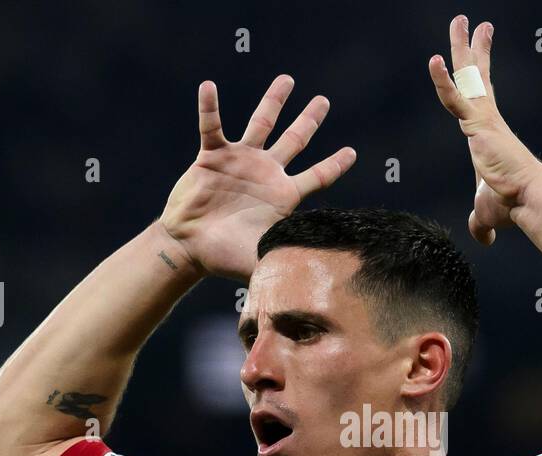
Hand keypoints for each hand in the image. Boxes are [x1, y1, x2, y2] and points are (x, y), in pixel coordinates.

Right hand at [160, 75, 356, 280]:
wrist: (189, 247)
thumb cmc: (225, 257)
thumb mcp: (263, 260)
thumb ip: (287, 266)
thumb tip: (313, 288)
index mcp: (283, 196)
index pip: (317, 176)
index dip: (334, 164)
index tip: (353, 152)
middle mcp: (265, 173)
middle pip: (295, 140)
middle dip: (310, 120)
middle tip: (324, 101)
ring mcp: (240, 161)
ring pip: (261, 123)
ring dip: (273, 101)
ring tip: (287, 80)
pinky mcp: (212, 157)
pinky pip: (212, 126)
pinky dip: (209, 107)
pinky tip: (208, 86)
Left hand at [428, 15, 541, 245]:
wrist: (528, 201)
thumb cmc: (512, 205)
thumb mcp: (487, 212)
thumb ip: (481, 223)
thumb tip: (483, 240)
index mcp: (487, 132)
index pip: (480, 95)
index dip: (480, 72)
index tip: (481, 49)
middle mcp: (487, 119)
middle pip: (476, 76)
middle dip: (472, 48)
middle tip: (471, 23)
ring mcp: (483, 118)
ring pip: (467, 76)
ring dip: (462, 47)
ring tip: (460, 20)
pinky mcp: (478, 124)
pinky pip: (455, 98)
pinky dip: (442, 80)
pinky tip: (433, 60)